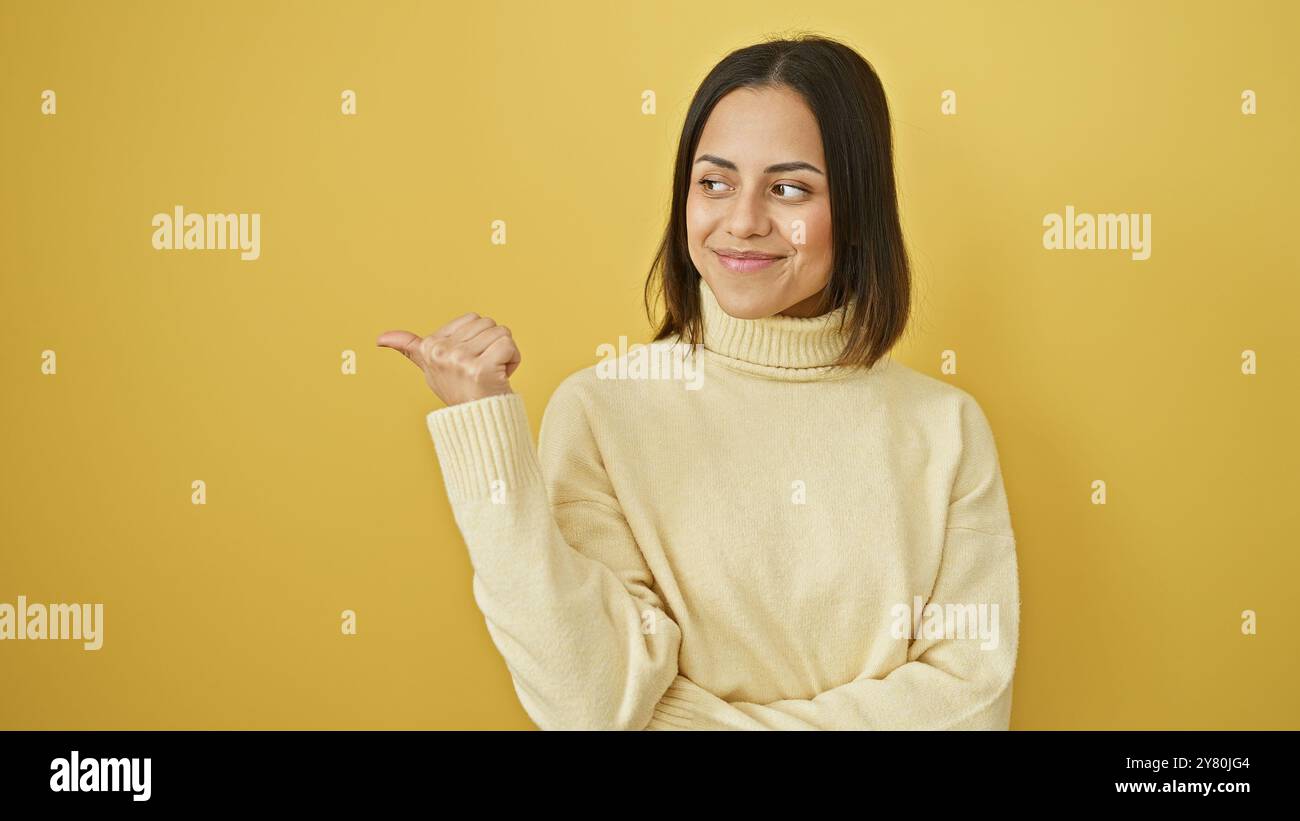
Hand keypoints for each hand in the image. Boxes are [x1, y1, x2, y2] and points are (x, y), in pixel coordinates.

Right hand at [377, 312, 520, 406]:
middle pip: (488, 323)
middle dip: (493, 345)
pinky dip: (513, 360)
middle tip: (483, 370)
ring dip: (504, 354)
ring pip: (501, 332)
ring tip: (492, 374)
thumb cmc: (459, 391)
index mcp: (429, 346)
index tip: (468, 363)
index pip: (473, 318)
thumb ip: (410, 348)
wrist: (478, 423)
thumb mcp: (430, 367)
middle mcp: (440, 352)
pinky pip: (509, 345)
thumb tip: (380, 338)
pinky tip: (501, 377)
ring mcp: (459, 361)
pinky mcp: (480, 369)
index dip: (478, 339)